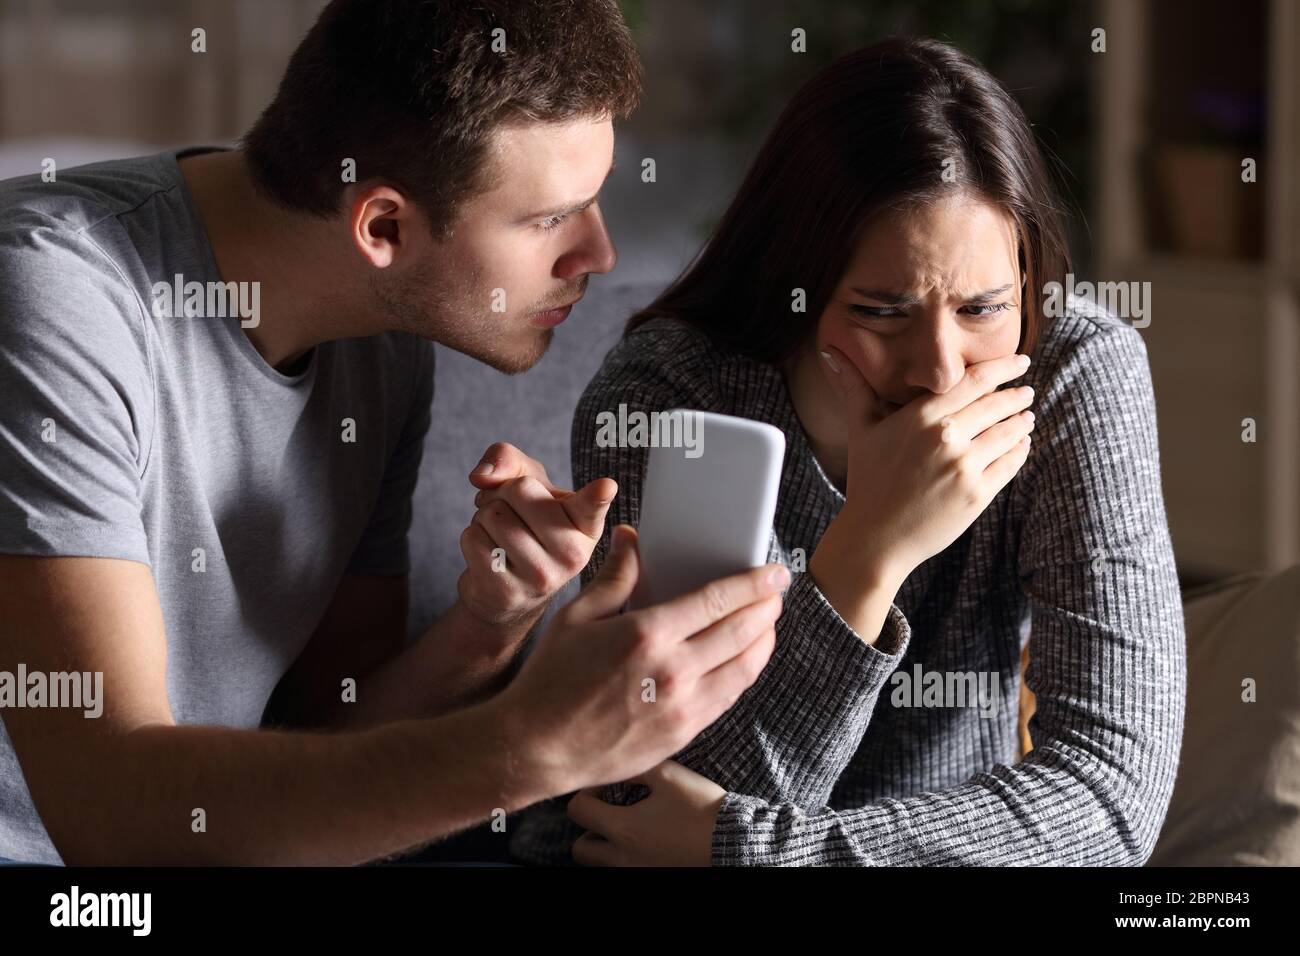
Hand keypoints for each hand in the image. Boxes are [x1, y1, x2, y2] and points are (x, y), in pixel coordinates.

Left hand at [458, 442, 615, 626]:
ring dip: (484, 516)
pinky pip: (472, 539)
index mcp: (586, 525)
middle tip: (512, 513)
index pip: (592, 506)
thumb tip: (483, 475)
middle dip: (502, 492)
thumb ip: (509, 459)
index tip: (606, 487)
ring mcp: (541, 577)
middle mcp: (572, 555)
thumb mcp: (527, 482)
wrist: (508, 586)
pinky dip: (471, 537)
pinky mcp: (508, 592)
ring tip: (501, 535)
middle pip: (520, 489)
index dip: (598, 495)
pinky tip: (490, 554)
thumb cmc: (525, 524)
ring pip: (492, 515)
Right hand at [492, 523, 786, 796]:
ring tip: (766, 624)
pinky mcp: (683, 734)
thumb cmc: (551, 680)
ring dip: (764, 642)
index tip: (775, 574)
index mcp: (645, 635)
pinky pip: (728, 698)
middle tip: (776, 594)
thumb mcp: (577, 618)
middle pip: (742, 633)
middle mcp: (671, 672)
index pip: (717, 601)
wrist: (537, 748)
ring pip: (745, 669)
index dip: (753, 584)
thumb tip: (633, 539)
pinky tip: (742, 659)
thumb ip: (615, 577)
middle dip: (767, 608)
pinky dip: (744, 673)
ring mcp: (681, 708)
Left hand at [567, 760, 724, 866]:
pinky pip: (623, 869)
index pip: (578, 811)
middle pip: (580, 849)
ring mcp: (636, 872)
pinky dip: (625, 856)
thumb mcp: (668, 776)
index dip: (587, 793)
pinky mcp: (651, 877)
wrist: (734, 841)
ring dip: (605, 846)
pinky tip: (644, 840)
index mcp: (623, 829)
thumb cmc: (701, 807)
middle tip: (610, 813)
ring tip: (627, 828)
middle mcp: (623, 858)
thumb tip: (616, 767)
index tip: (606, 788)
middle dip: (589, 828)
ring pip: (600, 864)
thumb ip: (635, 767)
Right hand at [813, 349, 1034, 582]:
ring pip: (1008, 434)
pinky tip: (1021, 445)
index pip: (974, 381)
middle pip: (996, 405)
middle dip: (1017, 396)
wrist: (875, 536)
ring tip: (1027, 418)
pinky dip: (1019, 451)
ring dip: (1021, 423)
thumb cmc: (868, 479)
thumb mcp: (861, 429)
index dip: (1003, 368)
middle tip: (1027, 392)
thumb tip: (829, 352)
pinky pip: (1009, 464)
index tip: (1020, 362)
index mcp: (921, 416)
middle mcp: (946, 437)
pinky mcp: (977, 494)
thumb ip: (854, 387)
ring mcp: (964, 467)